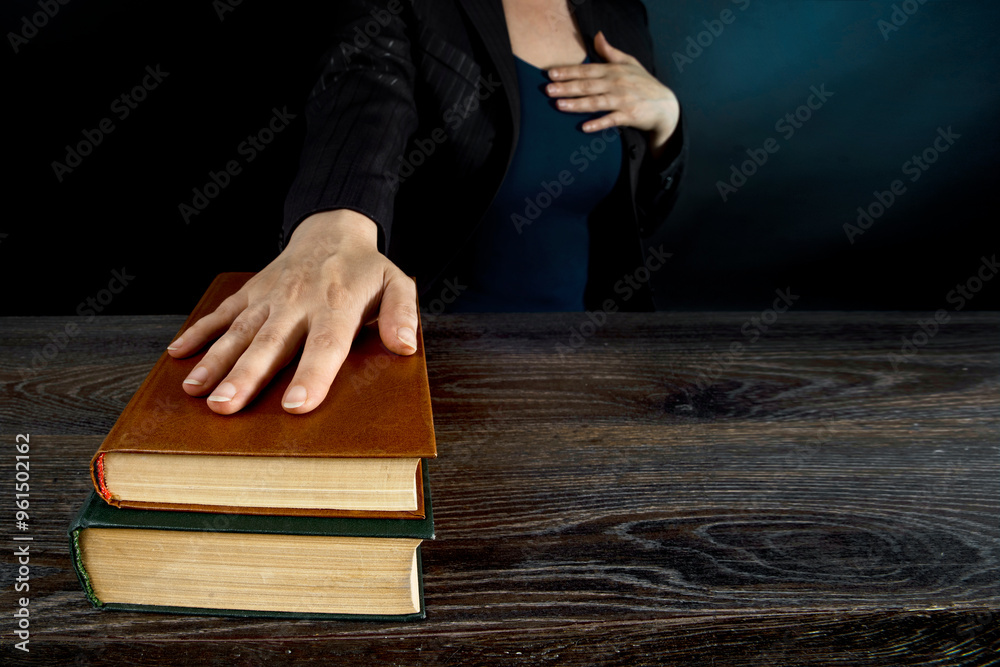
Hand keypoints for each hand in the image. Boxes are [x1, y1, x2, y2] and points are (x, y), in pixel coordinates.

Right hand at [166, 209, 418, 414]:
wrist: (332, 229)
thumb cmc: (367, 269)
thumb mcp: (397, 284)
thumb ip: (403, 314)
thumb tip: (405, 347)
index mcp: (337, 305)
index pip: (325, 344)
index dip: (311, 375)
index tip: (296, 406)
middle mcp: (298, 302)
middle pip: (271, 344)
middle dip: (246, 376)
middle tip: (226, 407)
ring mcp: (270, 297)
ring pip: (240, 332)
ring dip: (216, 361)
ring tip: (196, 390)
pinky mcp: (251, 293)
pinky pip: (222, 313)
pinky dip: (198, 332)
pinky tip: (178, 355)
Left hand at [545, 31, 680, 156]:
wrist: (665, 105)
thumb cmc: (644, 84)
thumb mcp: (630, 63)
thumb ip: (611, 52)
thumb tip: (598, 36)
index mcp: (614, 70)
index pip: (587, 70)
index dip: (568, 71)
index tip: (551, 73)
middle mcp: (616, 84)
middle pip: (587, 85)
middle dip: (566, 87)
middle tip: (548, 90)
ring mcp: (622, 100)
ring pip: (595, 102)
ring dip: (577, 104)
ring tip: (559, 105)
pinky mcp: (628, 116)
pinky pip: (611, 120)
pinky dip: (598, 123)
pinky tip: (584, 127)